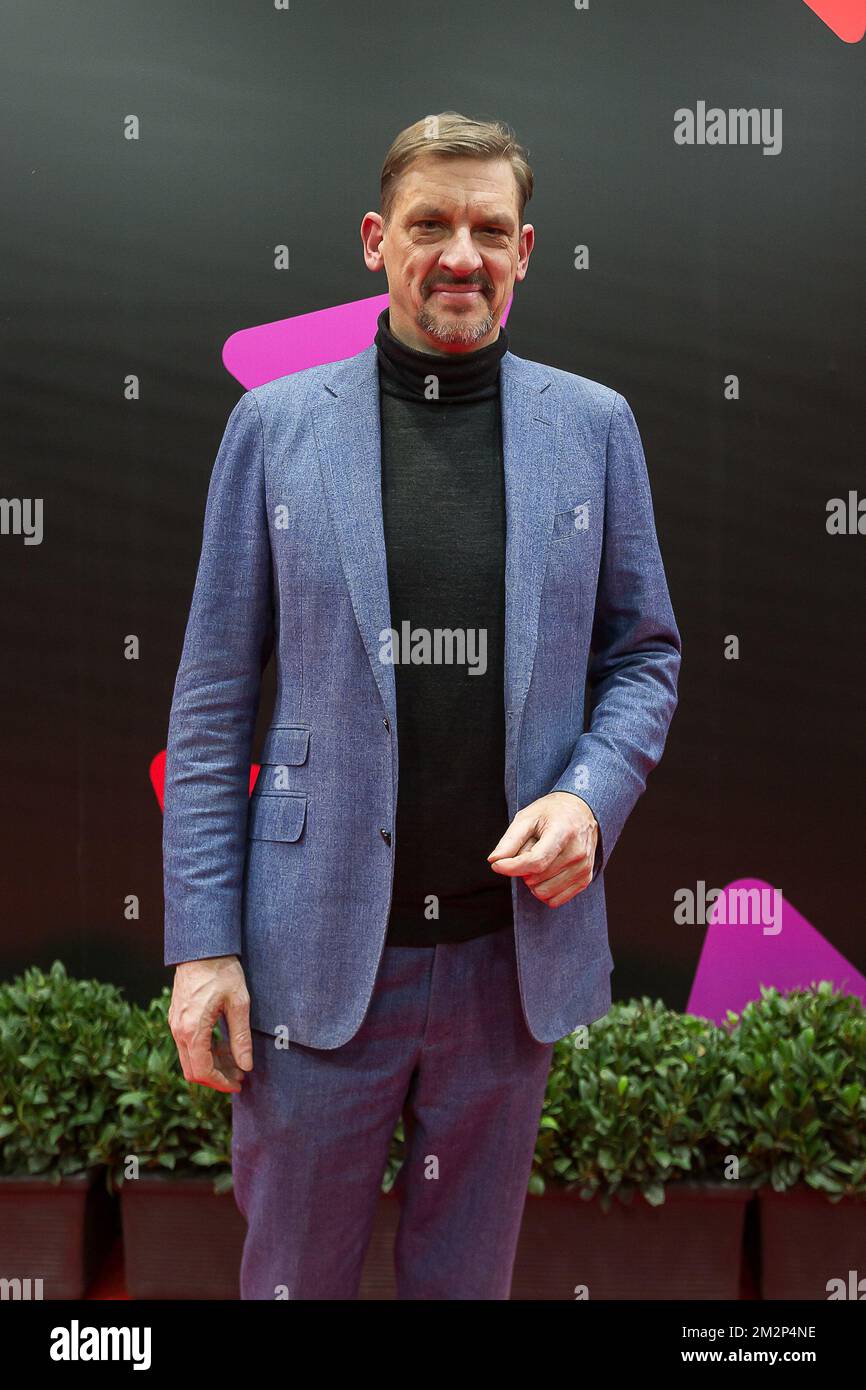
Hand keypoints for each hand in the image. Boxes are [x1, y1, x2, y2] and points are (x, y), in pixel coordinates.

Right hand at [168, 955, 252, 1091]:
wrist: (201, 947)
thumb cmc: (222, 971)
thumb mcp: (239, 1003)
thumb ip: (241, 1038)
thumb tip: (246, 1066)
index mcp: (193, 1029)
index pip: (203, 1071)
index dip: (221, 1083)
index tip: (239, 1084)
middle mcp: (178, 1030)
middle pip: (193, 1069)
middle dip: (216, 1077)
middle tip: (239, 1075)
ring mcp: (175, 1023)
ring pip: (189, 1058)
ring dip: (211, 1064)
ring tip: (235, 1060)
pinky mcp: (176, 1017)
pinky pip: (187, 1044)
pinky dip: (204, 1051)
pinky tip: (223, 1044)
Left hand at [487, 792, 598, 907]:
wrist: (582, 811)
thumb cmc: (551, 814)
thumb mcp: (527, 817)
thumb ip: (510, 840)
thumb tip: (494, 861)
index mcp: (563, 832)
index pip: (536, 861)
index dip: (512, 867)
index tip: (497, 865)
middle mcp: (577, 853)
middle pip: (536, 878)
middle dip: (523, 868)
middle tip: (530, 850)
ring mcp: (583, 868)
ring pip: (543, 892)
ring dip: (533, 880)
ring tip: (541, 859)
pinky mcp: (585, 879)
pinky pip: (554, 900)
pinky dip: (544, 890)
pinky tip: (547, 872)